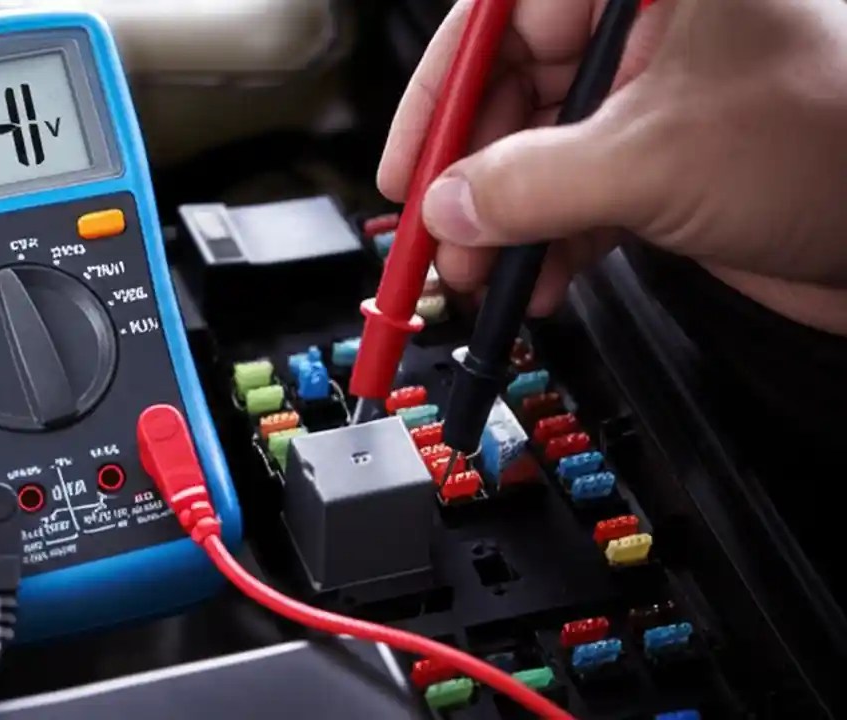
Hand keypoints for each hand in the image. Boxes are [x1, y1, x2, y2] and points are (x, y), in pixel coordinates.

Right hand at [379, 0, 846, 334]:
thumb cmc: (840, 143)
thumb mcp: (656, 160)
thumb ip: (531, 184)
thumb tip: (448, 204)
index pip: (503, 13)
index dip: (442, 89)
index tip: (412, 160)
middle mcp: (649, 26)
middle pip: (514, 89)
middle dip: (471, 176)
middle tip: (439, 237)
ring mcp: (658, 97)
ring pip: (543, 152)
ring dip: (504, 223)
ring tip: (482, 276)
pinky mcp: (670, 161)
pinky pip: (581, 195)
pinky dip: (552, 243)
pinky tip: (539, 283)